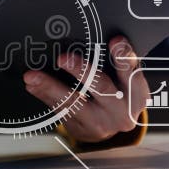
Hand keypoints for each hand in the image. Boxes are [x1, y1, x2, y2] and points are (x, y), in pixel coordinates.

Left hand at [23, 36, 148, 142]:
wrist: (112, 130)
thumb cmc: (117, 95)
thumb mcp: (124, 81)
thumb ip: (115, 63)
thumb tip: (87, 38)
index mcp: (136, 92)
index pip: (132, 70)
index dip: (124, 55)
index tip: (115, 40)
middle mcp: (121, 109)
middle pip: (102, 87)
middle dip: (82, 71)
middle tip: (63, 58)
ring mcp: (101, 122)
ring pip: (74, 102)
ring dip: (50, 86)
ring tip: (33, 76)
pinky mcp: (82, 129)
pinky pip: (60, 110)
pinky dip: (44, 95)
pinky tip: (32, 86)